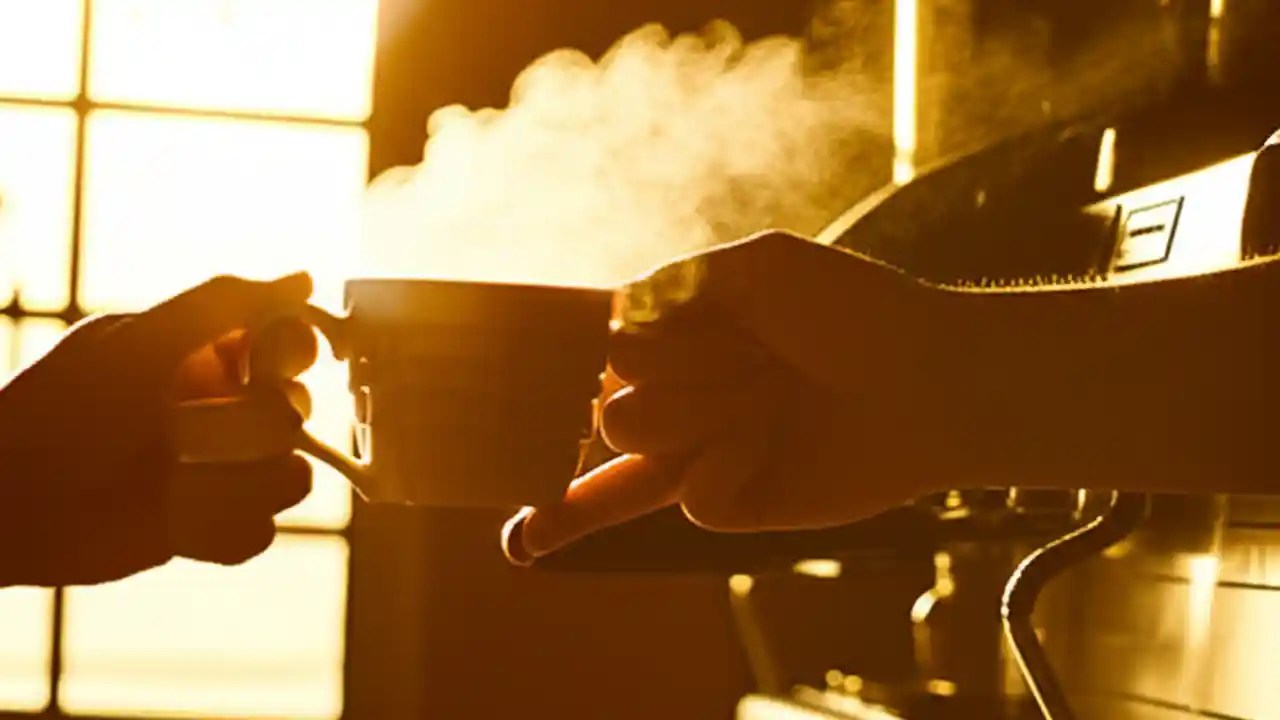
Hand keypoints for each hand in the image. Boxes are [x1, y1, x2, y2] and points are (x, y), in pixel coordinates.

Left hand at [0, 273, 317, 586]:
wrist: (5, 503)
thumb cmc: (57, 411)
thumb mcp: (134, 344)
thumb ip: (219, 305)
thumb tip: (303, 282)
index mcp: (210, 358)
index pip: (291, 346)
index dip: (288, 357)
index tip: (262, 369)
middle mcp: (225, 412)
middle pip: (294, 417)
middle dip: (237, 431)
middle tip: (177, 434)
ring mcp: (223, 473)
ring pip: (288, 478)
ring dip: (229, 484)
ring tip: (169, 484)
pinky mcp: (212, 530)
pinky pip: (259, 532)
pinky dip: (219, 531)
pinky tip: (172, 523)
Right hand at [509, 231, 952, 558]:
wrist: (928, 381)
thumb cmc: (847, 312)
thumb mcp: (755, 268)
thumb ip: (669, 287)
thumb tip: (608, 336)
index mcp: (679, 338)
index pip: (587, 356)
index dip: (535, 376)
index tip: (482, 391)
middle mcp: (679, 395)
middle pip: (601, 397)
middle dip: (671, 368)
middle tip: (749, 357)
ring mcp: (697, 451)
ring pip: (631, 438)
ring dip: (698, 405)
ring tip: (764, 391)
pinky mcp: (726, 504)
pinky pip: (690, 493)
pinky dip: (731, 465)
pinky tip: (775, 442)